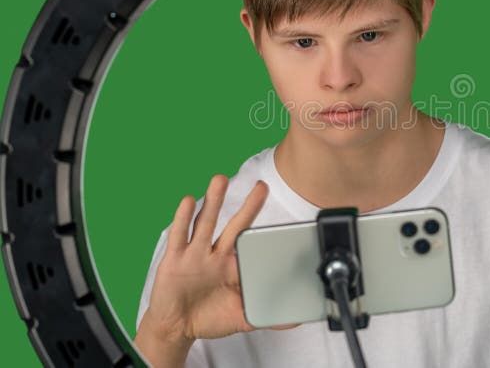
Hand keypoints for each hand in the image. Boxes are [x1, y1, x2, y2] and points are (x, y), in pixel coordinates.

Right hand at [139, 175, 299, 344]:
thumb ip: (265, 315)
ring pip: (206, 223)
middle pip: (234, 225)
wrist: (176, 328)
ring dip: (213, 201)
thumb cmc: (209, 318)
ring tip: (220, 179)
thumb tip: (295, 320)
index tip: (279, 219)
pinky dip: (183, 218)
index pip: (250, 241)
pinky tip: (188, 200)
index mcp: (233, 265)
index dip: (264, 233)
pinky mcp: (174, 259)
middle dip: (248, 206)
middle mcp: (216, 254)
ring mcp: (195, 254)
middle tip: (262, 185)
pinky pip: (180, 236)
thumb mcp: (241, 318)